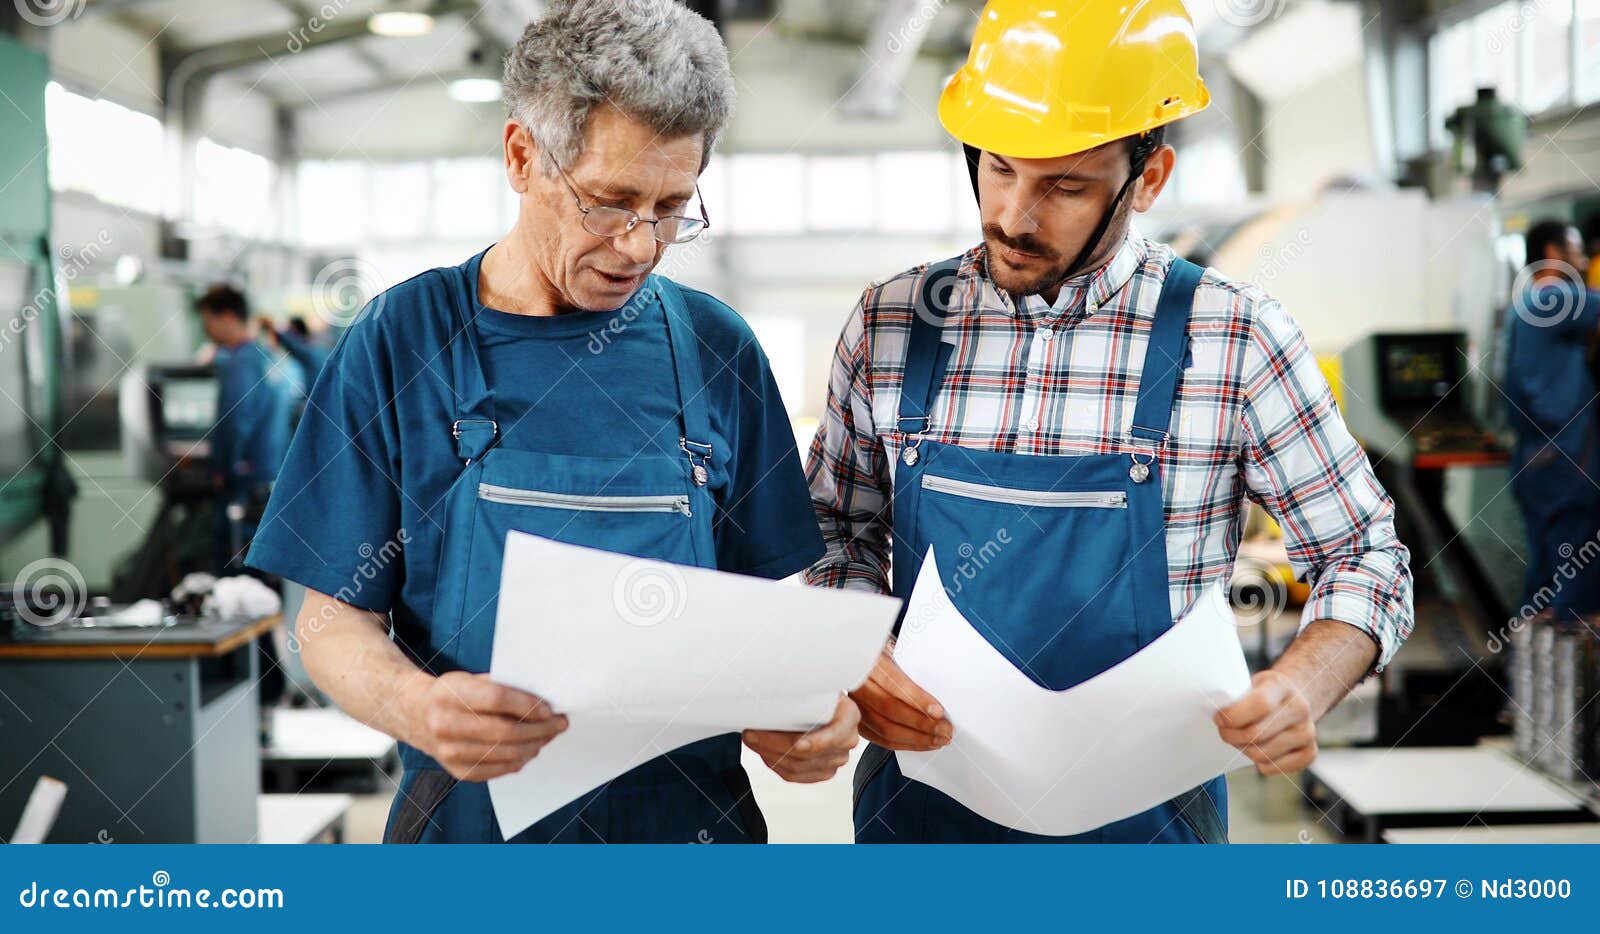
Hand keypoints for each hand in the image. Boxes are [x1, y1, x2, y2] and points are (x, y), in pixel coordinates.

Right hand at [404, 671, 568, 781]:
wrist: (416, 715)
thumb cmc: (452, 693)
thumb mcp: (470, 679)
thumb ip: (501, 687)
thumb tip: (543, 702)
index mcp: (449, 695)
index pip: (496, 700)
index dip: (527, 705)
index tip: (549, 708)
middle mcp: (445, 725)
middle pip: (504, 732)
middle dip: (539, 729)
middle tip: (559, 723)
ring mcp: (449, 753)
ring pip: (504, 754)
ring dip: (534, 745)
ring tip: (549, 735)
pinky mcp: (458, 771)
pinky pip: (498, 770)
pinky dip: (520, 760)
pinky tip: (531, 749)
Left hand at [743, 695, 859, 783]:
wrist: (826, 704)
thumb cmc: (817, 692)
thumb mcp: (814, 683)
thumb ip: (801, 686)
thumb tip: (767, 687)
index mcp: (849, 716)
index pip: (835, 735)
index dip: (816, 742)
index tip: (796, 743)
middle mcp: (847, 741)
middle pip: (807, 754)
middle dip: (774, 744)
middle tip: (750, 732)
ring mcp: (836, 760)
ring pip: (796, 767)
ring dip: (768, 753)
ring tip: (751, 739)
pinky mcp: (821, 772)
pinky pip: (794, 775)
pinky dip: (774, 763)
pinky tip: (762, 751)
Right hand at [849, 648, 950, 750]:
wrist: (855, 655)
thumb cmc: (878, 651)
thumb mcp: (894, 647)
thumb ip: (911, 662)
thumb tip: (939, 686)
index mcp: (869, 661)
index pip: (894, 685)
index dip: (918, 701)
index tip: (939, 711)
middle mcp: (857, 683)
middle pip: (890, 711)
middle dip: (922, 725)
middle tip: (945, 730)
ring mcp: (853, 704)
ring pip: (884, 729)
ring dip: (916, 739)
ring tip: (937, 739)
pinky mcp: (855, 719)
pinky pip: (878, 738)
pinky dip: (902, 744)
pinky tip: (920, 743)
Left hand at [1214, 669, 1316, 774]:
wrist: (1291, 699)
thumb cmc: (1262, 693)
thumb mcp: (1250, 683)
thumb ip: (1236, 697)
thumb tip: (1215, 715)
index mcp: (1281, 686)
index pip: (1259, 705)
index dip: (1233, 716)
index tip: (1218, 718)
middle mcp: (1299, 708)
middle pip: (1257, 734)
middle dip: (1231, 736)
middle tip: (1224, 732)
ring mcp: (1308, 732)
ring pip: (1262, 754)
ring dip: (1243, 750)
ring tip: (1239, 740)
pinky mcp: (1311, 752)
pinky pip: (1274, 768)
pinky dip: (1260, 764)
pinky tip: (1257, 750)